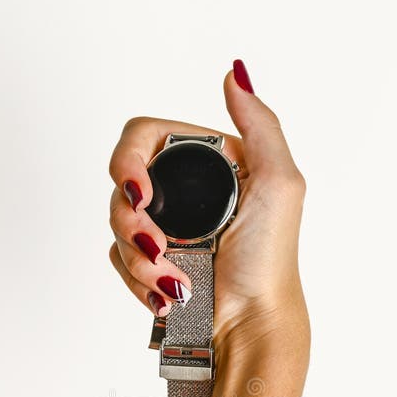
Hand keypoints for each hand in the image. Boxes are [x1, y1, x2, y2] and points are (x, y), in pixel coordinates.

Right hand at [108, 59, 308, 362]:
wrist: (250, 323)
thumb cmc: (269, 259)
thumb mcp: (280, 183)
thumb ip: (260, 124)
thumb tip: (234, 73)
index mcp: (208, 164)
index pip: (143, 138)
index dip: (128, 161)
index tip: (139, 192)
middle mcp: (183, 192)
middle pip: (122, 183)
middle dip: (130, 219)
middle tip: (154, 244)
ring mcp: (164, 228)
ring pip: (115, 224)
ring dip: (138, 257)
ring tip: (173, 281)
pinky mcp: (150, 264)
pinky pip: (118, 259)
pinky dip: (138, 279)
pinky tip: (168, 294)